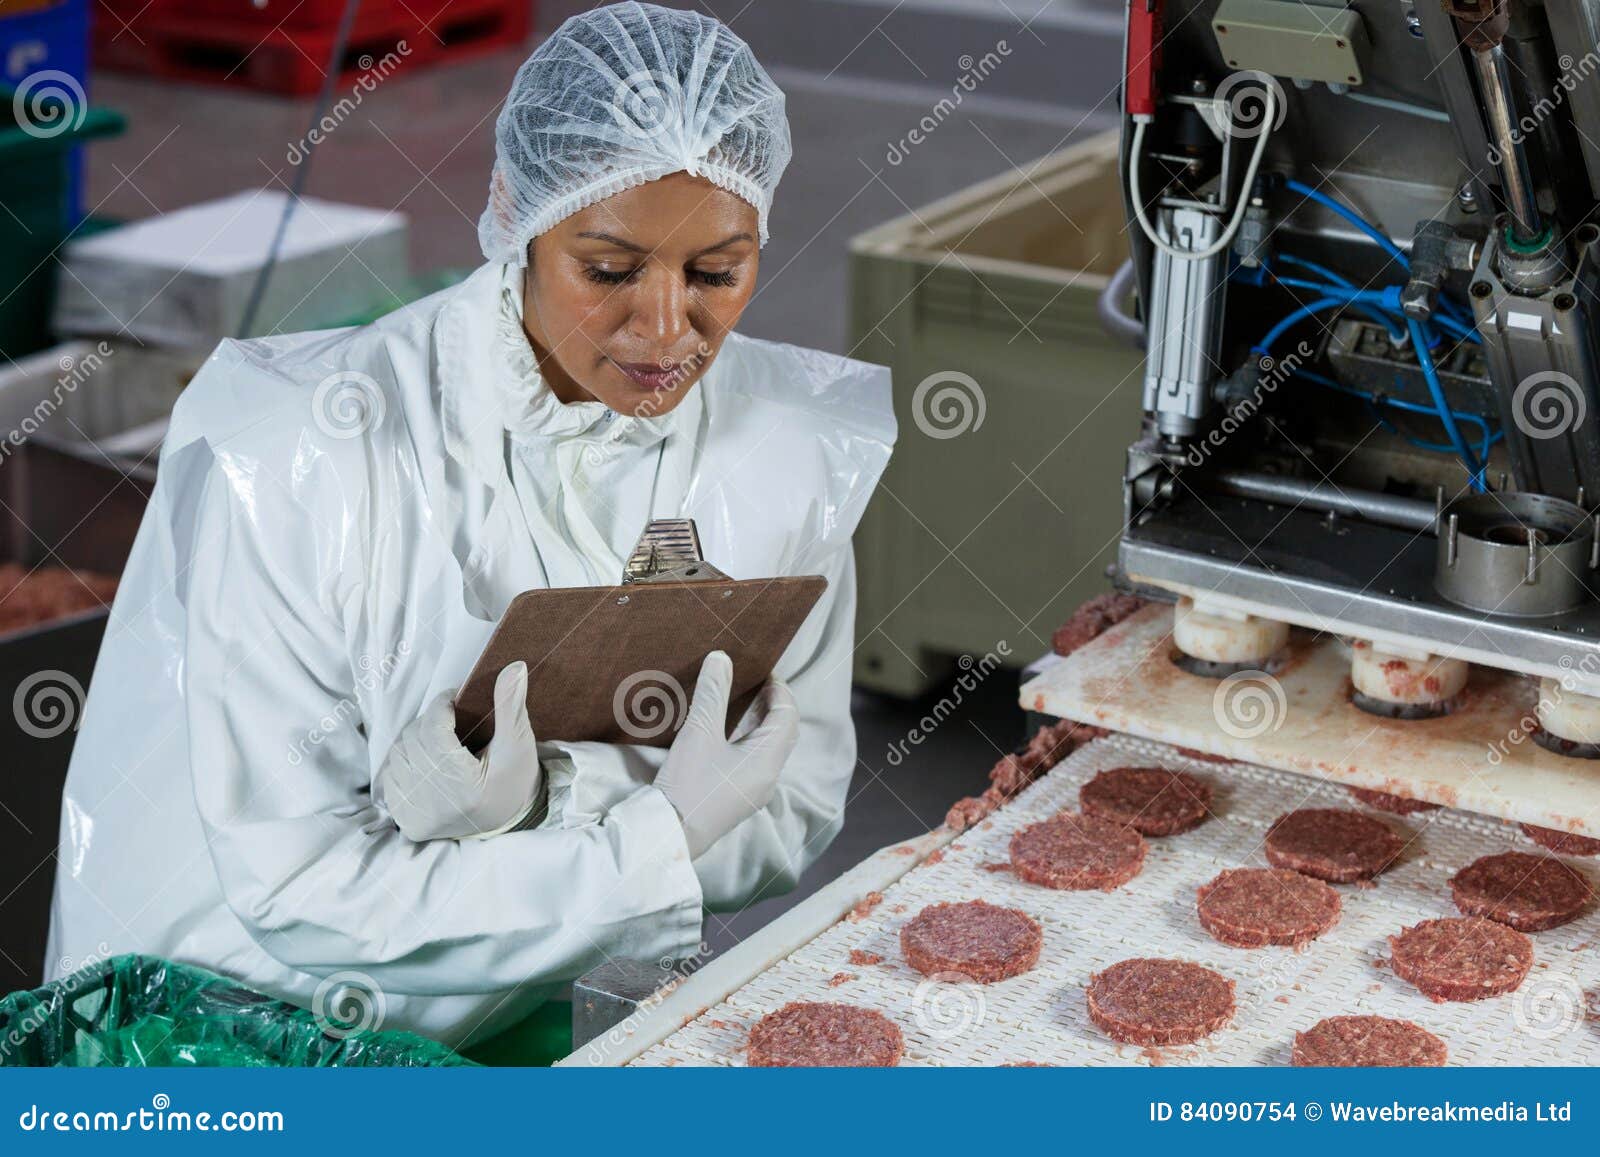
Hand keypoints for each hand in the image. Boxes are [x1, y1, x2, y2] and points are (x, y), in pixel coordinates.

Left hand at [372, 661, 543, 840]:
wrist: (510, 824)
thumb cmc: (515, 781)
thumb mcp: (518, 745)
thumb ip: (511, 706)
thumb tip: (514, 666)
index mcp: (461, 785)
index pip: (433, 729)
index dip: (441, 704)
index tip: (455, 697)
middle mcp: (433, 803)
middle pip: (413, 739)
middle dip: (429, 721)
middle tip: (450, 718)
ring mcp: (415, 815)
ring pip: (398, 754)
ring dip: (415, 740)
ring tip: (439, 740)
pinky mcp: (407, 822)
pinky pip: (390, 777)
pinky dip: (405, 763)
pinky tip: (426, 762)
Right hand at [652, 651, 798, 857]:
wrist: (669, 835)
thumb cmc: (687, 783)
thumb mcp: (698, 732)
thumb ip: (712, 693)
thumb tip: (721, 658)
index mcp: (768, 759)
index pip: (787, 715)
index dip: (779, 688)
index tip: (762, 669)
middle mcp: (768, 777)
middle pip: (782, 732)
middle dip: (772, 704)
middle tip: (755, 681)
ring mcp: (754, 791)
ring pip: (768, 748)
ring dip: (760, 722)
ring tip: (742, 699)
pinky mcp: (738, 799)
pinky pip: (755, 761)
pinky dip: (749, 740)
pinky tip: (728, 732)